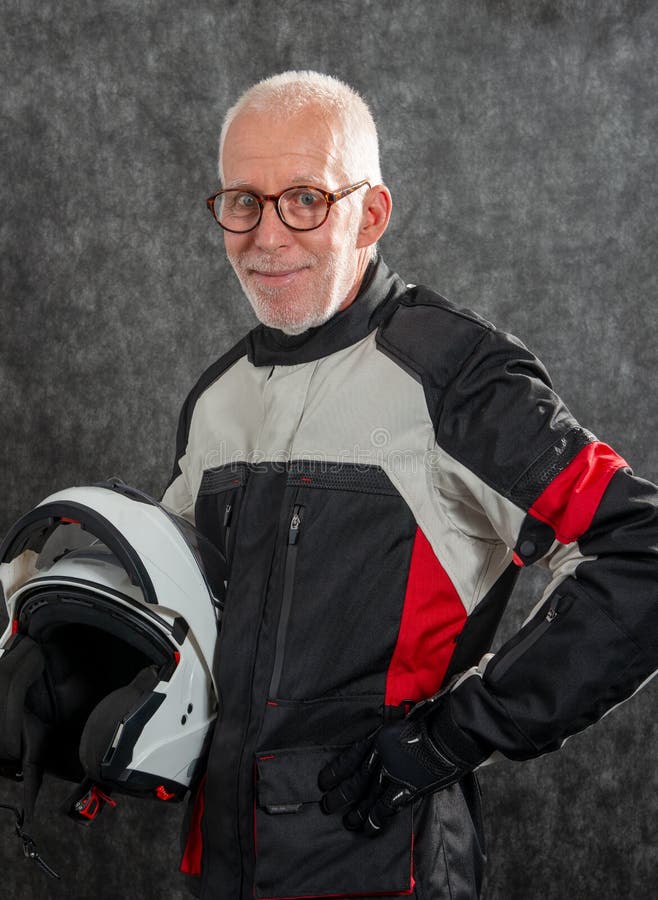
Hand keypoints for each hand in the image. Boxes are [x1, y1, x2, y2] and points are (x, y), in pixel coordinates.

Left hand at [318, 711, 470, 835]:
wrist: (445, 735)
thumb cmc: (427, 726)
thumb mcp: (398, 726)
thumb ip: (386, 740)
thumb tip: (382, 750)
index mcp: (375, 740)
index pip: (349, 758)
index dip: (335, 771)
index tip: (324, 782)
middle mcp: (378, 758)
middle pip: (354, 780)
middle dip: (340, 795)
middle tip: (328, 806)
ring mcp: (389, 774)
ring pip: (366, 797)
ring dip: (356, 812)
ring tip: (348, 823)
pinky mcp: (403, 789)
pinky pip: (384, 808)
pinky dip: (375, 819)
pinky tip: (368, 829)